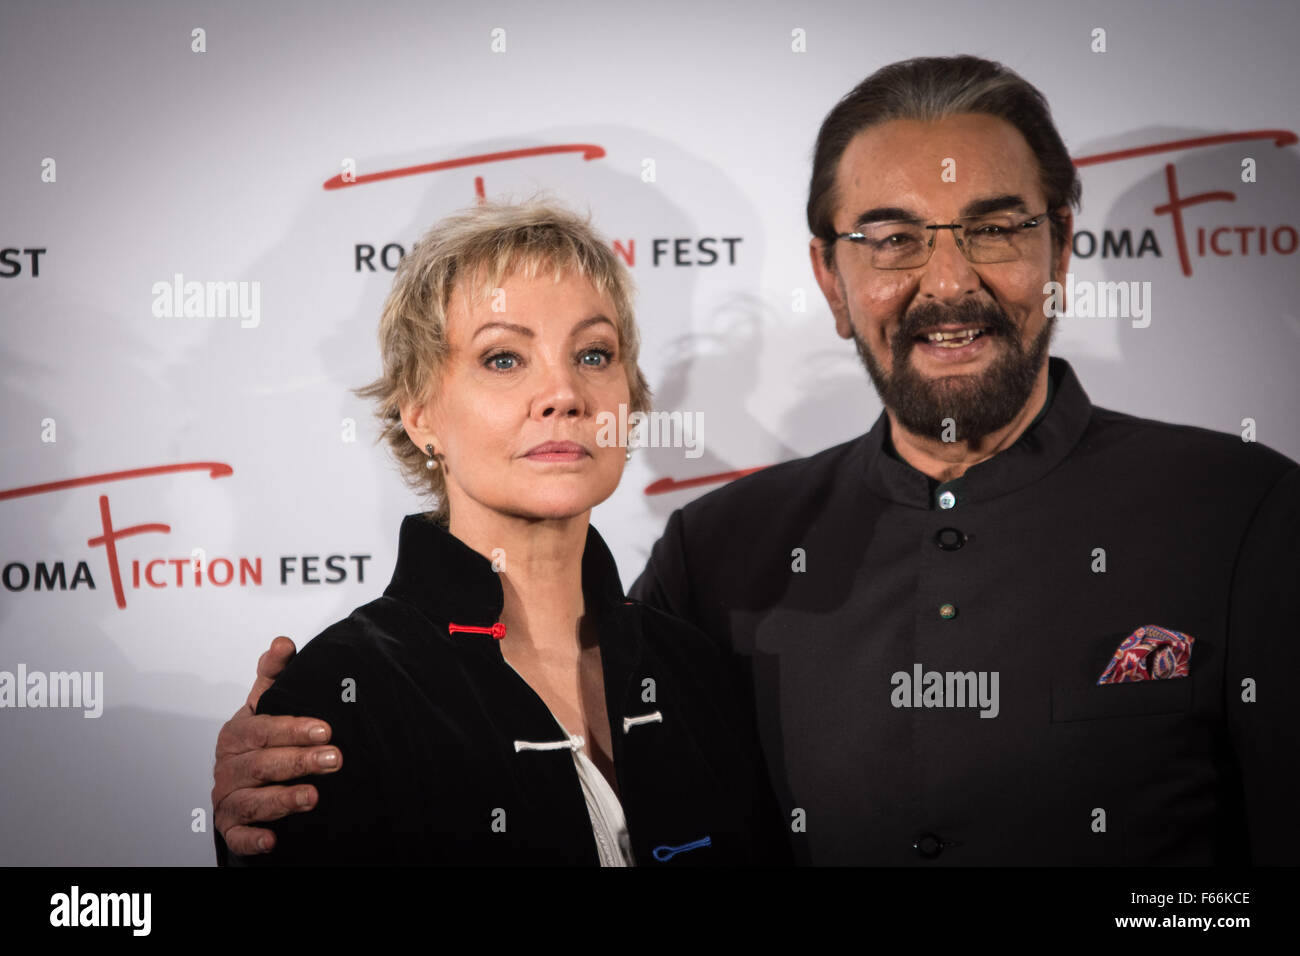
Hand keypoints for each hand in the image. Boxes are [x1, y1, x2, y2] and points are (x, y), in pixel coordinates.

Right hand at [212, 636, 341, 854]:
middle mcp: (228, 765)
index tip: (325, 728)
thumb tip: (283, 642)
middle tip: (334, 759)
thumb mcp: (265, 706)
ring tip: (313, 797)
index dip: (293, 728)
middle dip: (299, 761)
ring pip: (251, 800)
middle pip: (261, 763)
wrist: (244, 785)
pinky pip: (237, 835)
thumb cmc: (260, 742)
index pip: (263, 728)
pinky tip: (273, 840)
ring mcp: (228, 797)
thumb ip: (274, 676)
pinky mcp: (230, 827)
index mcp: (237, 733)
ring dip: (282, 799)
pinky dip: (252, 838)